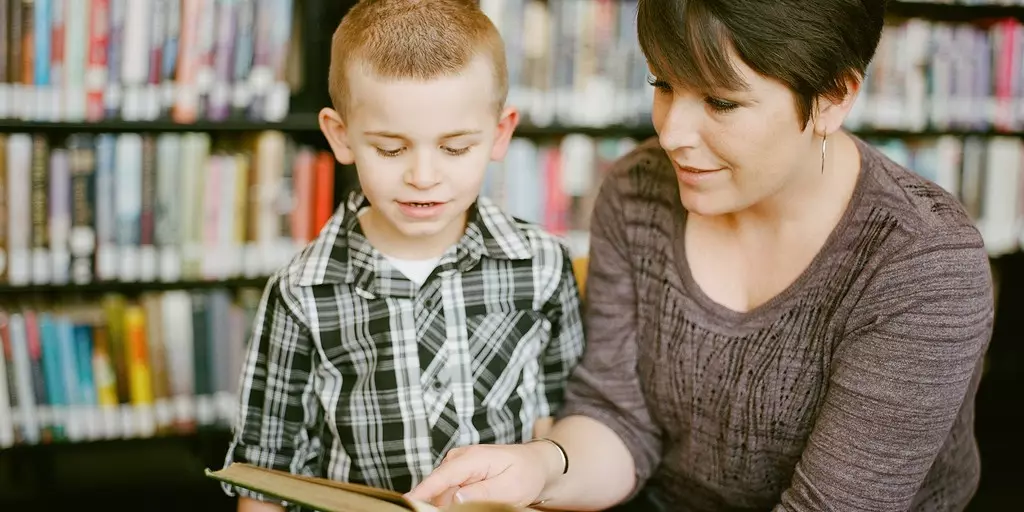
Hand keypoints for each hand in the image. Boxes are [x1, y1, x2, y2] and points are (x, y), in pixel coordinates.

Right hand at [405, 442, 560, 506]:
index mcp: (472, 458)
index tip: (406, 503)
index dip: (421, 492)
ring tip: (481, 502)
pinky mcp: (457, 474)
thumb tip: (455, 498)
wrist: (534, 464)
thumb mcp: (510, 487)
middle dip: (436, 505)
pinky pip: (447, 492)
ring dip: (446, 506)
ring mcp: (456, 466)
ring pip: (441, 493)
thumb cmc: (525, 473)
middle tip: (460, 509)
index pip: (440, 478)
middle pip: (437, 488)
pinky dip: (452, 504)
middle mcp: (458, 459)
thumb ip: (482, 492)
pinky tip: (467, 505)